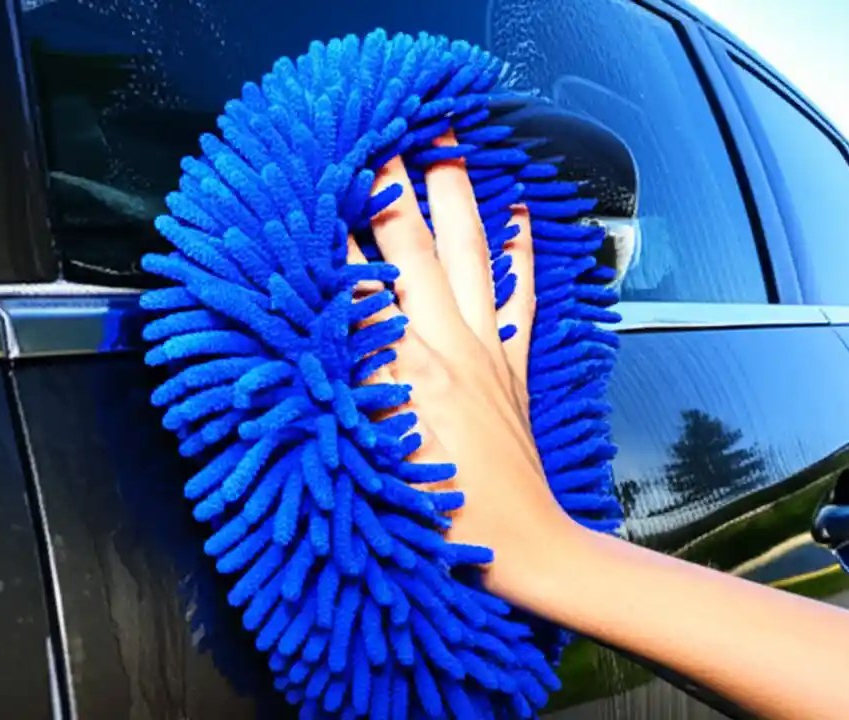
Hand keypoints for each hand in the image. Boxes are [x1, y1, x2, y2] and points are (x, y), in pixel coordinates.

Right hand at [351, 132, 576, 598]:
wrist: (524, 547)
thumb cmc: (444, 518)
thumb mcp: (378, 456)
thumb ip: (352, 383)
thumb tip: (328, 320)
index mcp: (409, 367)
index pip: (365, 275)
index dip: (341, 222)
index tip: (324, 177)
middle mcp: (452, 344)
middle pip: (416, 245)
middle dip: (394, 183)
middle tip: (381, 132)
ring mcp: (489, 350)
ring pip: (471, 252)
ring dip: (457, 194)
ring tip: (448, 142)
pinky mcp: (513, 365)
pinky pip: (522, 293)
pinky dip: (522, 248)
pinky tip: (521, 208)